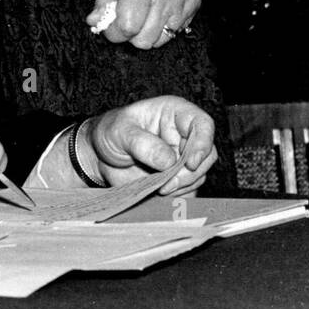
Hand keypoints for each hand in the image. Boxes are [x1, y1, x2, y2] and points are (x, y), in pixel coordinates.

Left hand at [84, 95, 215, 194]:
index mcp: (174, 113)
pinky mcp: (178, 177)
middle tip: (167, 182)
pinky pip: (189, 190)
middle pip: (208, 154)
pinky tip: (159, 191)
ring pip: (200, 174)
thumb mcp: (120, 132)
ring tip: (158, 186)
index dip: (202, 144)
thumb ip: (142, 144)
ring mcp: (182, 157)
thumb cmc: (111, 133)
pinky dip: (178, 194)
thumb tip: (169, 161)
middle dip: (190, 172)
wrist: (101, 156)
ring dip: (182, 185)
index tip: (190, 163)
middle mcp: (183, 135)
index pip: (203, 124)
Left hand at [86, 0, 202, 48]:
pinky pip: (178, 29)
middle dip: (130, 35)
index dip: (113, 32)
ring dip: (149, 32)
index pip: (126, 28)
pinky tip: (159, 7)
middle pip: (144, 41)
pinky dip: (166, 25)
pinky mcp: (194, 3)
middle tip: (126, 18)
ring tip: (143, 12)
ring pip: (163, 39)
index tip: (109, 24)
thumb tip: (94, 21)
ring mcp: (182, 2)